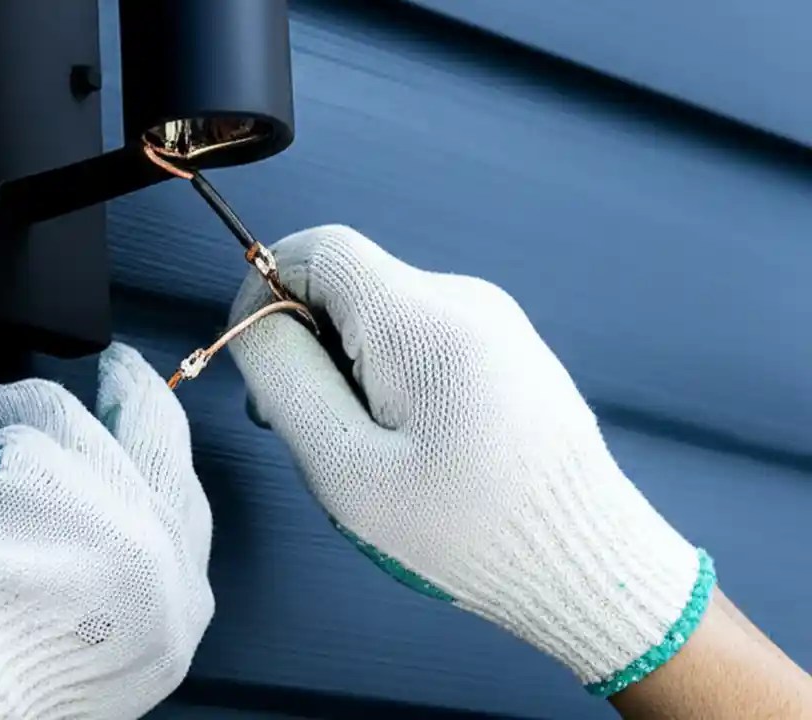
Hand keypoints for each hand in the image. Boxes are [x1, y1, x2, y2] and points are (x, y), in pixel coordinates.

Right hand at [227, 225, 712, 695]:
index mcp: (425, 319)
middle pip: (345, 287)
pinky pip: (415, 339)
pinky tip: (406, 448)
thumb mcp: (347, 469)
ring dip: (346, 372)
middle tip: (311, 434)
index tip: (258, 364)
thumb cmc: (468, 531)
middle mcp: (463, 299)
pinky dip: (386, 382)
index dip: (265, 293)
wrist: (586, 562)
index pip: (317, 249)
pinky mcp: (502, 348)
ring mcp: (490, 321)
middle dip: (306, 348)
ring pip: (376, 316)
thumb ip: (286, 381)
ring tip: (366, 455)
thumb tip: (258, 320)